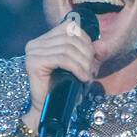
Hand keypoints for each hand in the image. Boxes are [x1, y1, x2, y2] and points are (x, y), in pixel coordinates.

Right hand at [21, 15, 99, 129]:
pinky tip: (83, 78)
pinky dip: (76, 68)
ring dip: (83, 63)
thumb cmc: (64, 87)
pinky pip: (62, 59)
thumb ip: (90, 54)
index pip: (69, 27)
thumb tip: (103, 44)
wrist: (49, 108)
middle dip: (86, 53)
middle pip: (69, 38)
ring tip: (88, 75)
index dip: (85, 40)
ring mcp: (33, 52)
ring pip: (67, 49)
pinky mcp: (34, 63)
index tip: (92, 57)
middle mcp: (36, 43)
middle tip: (91, 69)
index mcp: (44, 40)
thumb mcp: (80, 66)